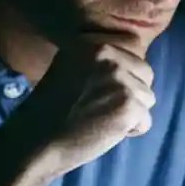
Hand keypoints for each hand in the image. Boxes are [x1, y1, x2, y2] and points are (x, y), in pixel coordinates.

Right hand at [14, 33, 155, 176]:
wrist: (37, 141)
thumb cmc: (52, 111)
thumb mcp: (70, 69)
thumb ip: (99, 63)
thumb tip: (132, 68)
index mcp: (93, 45)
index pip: (132, 59)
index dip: (121, 82)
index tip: (97, 96)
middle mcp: (108, 56)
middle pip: (145, 76)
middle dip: (131, 95)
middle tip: (103, 109)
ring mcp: (120, 80)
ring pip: (147, 99)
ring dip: (130, 114)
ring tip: (101, 120)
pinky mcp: (128, 105)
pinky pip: (145, 120)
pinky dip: (131, 131)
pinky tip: (105, 132)